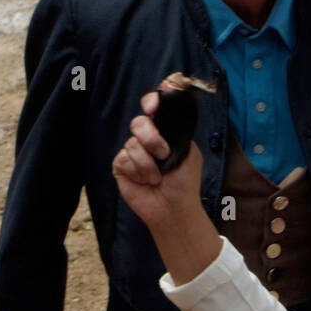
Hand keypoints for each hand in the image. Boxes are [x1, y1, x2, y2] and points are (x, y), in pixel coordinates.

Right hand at [111, 84, 203, 231]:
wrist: (173, 207)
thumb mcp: (189, 152)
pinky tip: (145, 182)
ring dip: (148, 164)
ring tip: (157, 178)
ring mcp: (133, 152)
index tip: (152, 109)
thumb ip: (178, 132)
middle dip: (151, 138)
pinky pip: (123, 159)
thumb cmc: (183, 182)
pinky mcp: (121, 166)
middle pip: (138, 123)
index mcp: (164, 133)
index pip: (153, 108)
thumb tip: (163, 117)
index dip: (151, 103)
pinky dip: (137, 172)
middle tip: (163, 154)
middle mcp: (147, 140)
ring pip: (132, 144)